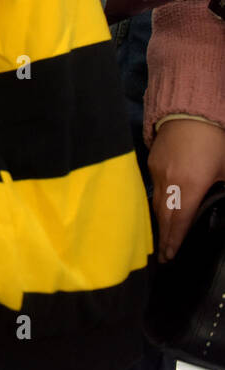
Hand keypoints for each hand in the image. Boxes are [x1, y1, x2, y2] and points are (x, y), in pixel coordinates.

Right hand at [148, 118, 224, 261]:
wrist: (189, 112)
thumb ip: (224, 190)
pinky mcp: (151, 163)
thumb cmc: (214, 140)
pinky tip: (161, 210)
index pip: (180, 221)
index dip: (174, 240)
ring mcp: (157, 173)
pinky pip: (154, 189)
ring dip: (159, 222)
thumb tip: (222, 203)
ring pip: (156, 204)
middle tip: (163, 256)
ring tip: (162, 238)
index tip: (170, 256)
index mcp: (190, 187)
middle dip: (164, 238)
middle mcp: (169, 183)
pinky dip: (157, 203)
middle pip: (163, 217)